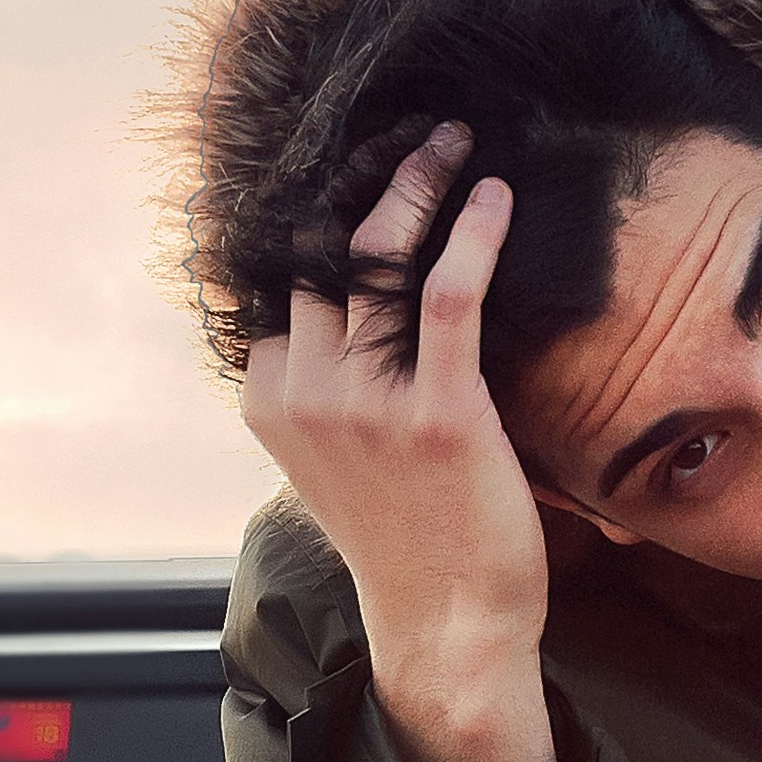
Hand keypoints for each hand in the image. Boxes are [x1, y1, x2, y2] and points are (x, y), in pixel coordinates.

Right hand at [237, 125, 558, 761]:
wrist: (447, 628)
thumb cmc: (407, 540)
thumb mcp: (334, 457)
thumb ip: (324, 387)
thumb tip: (340, 319)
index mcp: (270, 396)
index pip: (283, 274)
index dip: (321, 215)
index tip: (356, 167)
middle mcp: (305, 390)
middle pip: (321, 247)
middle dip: (364, 177)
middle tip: (413, 133)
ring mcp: (366, 402)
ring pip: (378, 253)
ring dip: (415, 183)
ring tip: (451, 141)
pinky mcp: (438, 413)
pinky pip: (449, 291)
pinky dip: (471, 232)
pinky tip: (492, 196)